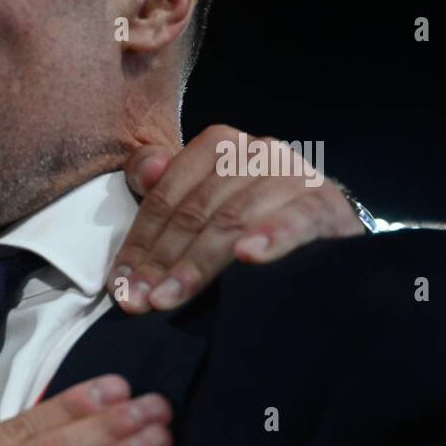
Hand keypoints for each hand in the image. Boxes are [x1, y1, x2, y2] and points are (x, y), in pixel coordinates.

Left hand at [109, 125, 366, 312]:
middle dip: (161, 261)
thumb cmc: (252, 215)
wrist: (326, 227)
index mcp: (219, 145)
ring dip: (198, 263)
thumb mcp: (201, 198)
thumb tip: (145, 172)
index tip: (119, 285)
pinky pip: (296, 219)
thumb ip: (162, 184)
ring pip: (233, 218)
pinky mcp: (326, 203)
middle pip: (195, 211)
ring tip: (171, 297)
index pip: (166, 197)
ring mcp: (293, 174)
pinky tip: (249, 256)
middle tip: (139, 300)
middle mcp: (256, 152)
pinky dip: (271, 237)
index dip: (139, 243)